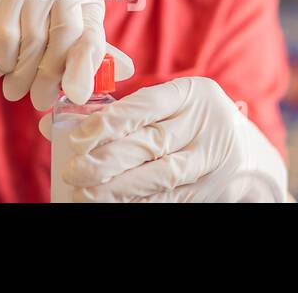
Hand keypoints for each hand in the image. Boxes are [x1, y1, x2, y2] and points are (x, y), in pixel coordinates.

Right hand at [0, 0, 132, 108]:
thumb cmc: (33, 13)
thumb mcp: (64, 27)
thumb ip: (91, 49)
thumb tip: (128, 71)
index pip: (92, 35)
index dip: (85, 68)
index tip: (75, 96)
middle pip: (65, 35)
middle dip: (50, 75)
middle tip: (38, 102)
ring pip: (33, 39)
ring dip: (23, 74)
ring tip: (15, 91)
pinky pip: (7, 34)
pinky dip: (4, 60)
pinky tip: (2, 68)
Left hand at [39, 77, 288, 201]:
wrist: (246, 155)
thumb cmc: (188, 123)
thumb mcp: (164, 107)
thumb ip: (116, 112)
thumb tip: (51, 125)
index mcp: (192, 93)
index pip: (144, 106)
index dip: (107, 123)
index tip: (75, 139)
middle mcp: (207, 123)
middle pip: (150, 143)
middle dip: (106, 160)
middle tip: (73, 171)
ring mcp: (213, 159)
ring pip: (160, 175)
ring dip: (118, 188)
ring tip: (87, 193)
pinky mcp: (211, 188)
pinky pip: (169, 198)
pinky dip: (138, 203)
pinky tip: (113, 204)